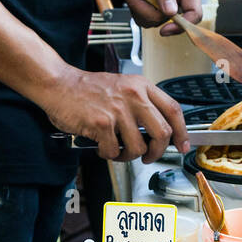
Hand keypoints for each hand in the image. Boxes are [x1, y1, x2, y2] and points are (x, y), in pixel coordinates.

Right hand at [39, 68, 188, 161]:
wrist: (59, 85)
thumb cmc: (87, 89)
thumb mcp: (122, 87)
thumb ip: (141, 104)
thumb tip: (157, 130)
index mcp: (141, 86)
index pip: (173, 110)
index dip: (182, 132)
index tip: (182, 145)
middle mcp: (133, 96)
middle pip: (162, 132)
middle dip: (157, 151)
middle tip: (148, 156)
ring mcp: (117, 110)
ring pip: (138, 147)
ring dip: (128, 156)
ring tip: (117, 150)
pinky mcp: (101, 124)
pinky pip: (113, 150)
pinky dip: (108, 154)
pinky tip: (101, 146)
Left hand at [117, 0, 201, 35]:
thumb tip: (172, 12)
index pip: (195, 13)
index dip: (183, 25)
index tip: (165, 29)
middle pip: (168, 20)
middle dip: (147, 10)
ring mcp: (164, 6)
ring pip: (153, 21)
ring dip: (137, 7)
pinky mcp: (151, 10)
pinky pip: (143, 20)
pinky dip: (133, 8)